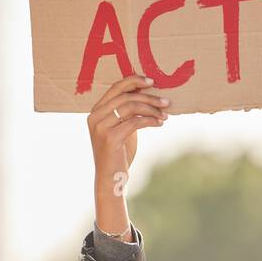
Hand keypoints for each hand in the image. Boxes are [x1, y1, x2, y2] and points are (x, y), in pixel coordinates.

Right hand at [88, 76, 167, 233]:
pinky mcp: (110, 138)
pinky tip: (159, 123)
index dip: (134, 81)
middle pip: (125, 96)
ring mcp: (101, 127)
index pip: (115, 88)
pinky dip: (150, 121)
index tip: (152, 82)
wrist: (111, 179)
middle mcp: (95, 116)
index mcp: (96, 111)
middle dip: (148, 97)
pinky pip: (134, 122)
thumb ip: (128, 112)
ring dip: (151, 108)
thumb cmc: (119, 154)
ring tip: (165, 114)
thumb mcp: (122, 128)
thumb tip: (147, 93)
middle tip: (166, 101)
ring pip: (131, 107)